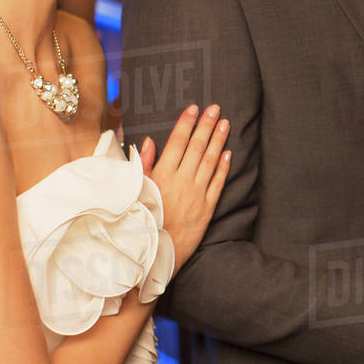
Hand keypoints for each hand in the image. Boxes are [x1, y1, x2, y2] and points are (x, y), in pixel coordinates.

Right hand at [139, 104, 230, 272]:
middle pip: (196, 147)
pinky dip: (223, 167)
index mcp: (162, 176)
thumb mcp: (135, 192)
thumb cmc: (140, 222)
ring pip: (210, 161)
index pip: (177, 142)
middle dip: (206, 125)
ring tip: (225, 123)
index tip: (194, 108)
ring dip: (218, 141)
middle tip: (216, 108)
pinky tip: (228, 153)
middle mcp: (181, 182)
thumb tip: (147, 141)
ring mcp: (196, 195)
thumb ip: (143, 166)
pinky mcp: (207, 209)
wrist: (154, 255)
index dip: (186, 124)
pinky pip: (217, 183)